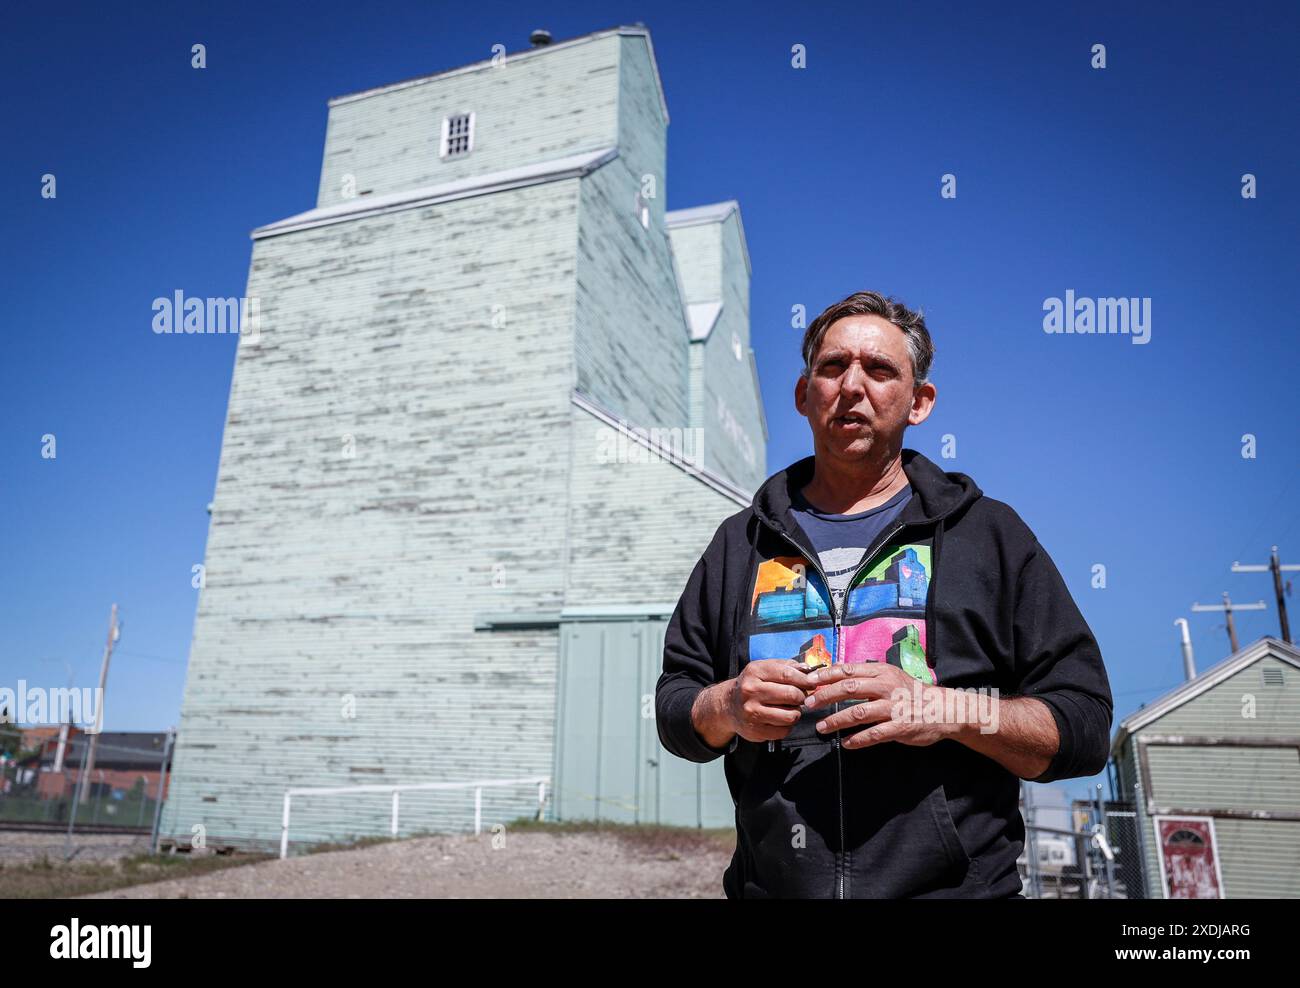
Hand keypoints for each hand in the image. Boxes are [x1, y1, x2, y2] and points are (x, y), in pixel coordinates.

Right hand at [704, 659, 816, 743]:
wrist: (728, 705)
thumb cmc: (753, 685)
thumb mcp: (764, 669)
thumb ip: (787, 667)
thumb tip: (809, 670)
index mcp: (755, 672)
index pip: (787, 675)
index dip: (805, 680)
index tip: (813, 683)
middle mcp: (751, 691)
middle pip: (791, 695)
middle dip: (802, 697)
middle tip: (800, 697)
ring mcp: (752, 712)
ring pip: (790, 715)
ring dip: (796, 713)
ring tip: (791, 708)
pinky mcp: (755, 730)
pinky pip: (784, 731)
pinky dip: (787, 726)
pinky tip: (781, 719)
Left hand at [803, 662, 955, 749]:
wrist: (943, 710)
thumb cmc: (910, 693)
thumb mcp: (890, 676)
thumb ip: (866, 675)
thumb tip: (835, 672)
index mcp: (881, 672)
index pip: (848, 670)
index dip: (825, 675)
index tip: (808, 681)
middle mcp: (886, 687)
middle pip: (848, 688)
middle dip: (825, 696)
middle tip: (809, 705)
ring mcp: (893, 708)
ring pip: (858, 712)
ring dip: (836, 721)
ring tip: (822, 728)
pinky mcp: (900, 727)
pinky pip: (874, 734)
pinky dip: (858, 739)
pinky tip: (846, 743)